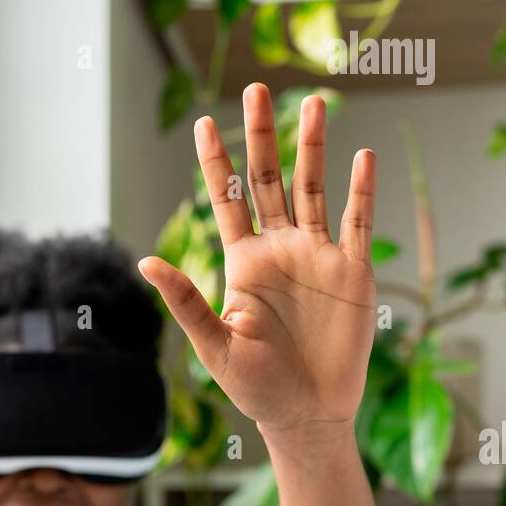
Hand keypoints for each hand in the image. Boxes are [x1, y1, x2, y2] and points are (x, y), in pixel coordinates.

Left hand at [139, 83, 377, 437]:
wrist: (307, 416)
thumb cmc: (256, 389)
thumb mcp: (215, 346)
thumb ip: (185, 301)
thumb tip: (145, 263)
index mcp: (243, 264)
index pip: (227, 200)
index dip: (216, 163)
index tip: (204, 123)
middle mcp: (279, 251)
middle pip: (269, 181)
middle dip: (263, 137)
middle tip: (257, 89)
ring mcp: (317, 257)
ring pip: (314, 190)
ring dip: (314, 149)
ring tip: (312, 105)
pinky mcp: (353, 273)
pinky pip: (359, 223)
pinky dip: (361, 191)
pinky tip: (361, 157)